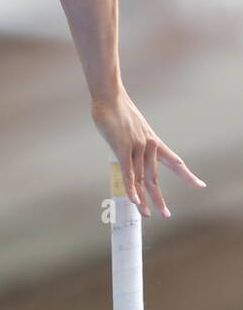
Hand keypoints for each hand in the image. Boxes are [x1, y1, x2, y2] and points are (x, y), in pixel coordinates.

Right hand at [92, 90, 205, 216]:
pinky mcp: (123, 147)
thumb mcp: (133, 128)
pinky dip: (131, 188)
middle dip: (159, 198)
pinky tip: (134, 200)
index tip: (199, 185)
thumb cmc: (118, 110)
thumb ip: (134, 144)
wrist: (110, 96)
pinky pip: (128, 173)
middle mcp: (149, 146)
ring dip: (142, 199)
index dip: (187, 174)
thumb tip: (129, 157)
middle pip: (154, 177)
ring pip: (140, 179)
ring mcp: (137, 147)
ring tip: (145, 213)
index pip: (174, 161)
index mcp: (154, 141)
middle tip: (165, 213)